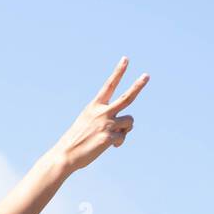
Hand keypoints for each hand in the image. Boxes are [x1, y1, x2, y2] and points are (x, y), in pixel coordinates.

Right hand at [51, 57, 148, 173]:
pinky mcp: (109, 138)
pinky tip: (109, 146)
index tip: (125, 59)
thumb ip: (108, 119)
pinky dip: (118, 143)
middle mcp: (102, 112)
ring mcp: (106, 124)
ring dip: (125, 128)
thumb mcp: (89, 122)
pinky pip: (123, 138)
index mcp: (95, 106)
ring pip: (129, 121)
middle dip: (138, 86)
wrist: (66, 154)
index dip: (118, 72)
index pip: (109, 85)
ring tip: (113, 135)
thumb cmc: (77, 139)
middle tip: (147, 76)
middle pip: (126, 98)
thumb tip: (128, 124)